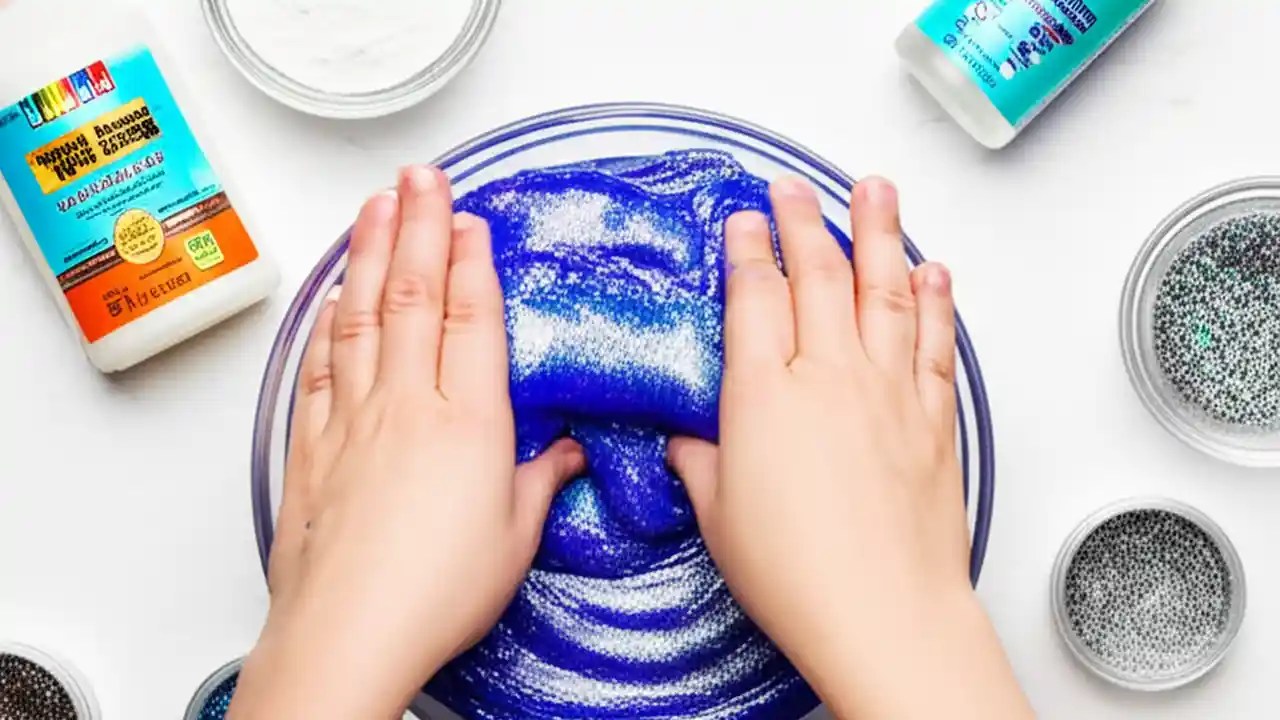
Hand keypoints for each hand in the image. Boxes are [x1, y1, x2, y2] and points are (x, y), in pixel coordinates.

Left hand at [230, 166, 584, 719]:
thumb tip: (570, 453)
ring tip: (376, 205)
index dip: (473, 261)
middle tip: (421, 177)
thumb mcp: (515, 539)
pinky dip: (329, 320)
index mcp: (468, 422)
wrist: (348, 632)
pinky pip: (320, 363)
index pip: (473, 319)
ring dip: (371, 253)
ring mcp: (353, 417)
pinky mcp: (311, 441)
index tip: (472, 218)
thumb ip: (542, 481)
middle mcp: (407, 404)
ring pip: (363, 315)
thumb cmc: (436, 594)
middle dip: (420, 227)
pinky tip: (335, 293)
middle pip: (415, 296)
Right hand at [668, 177, 1030, 718]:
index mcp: (765, 395)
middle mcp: (829, 377)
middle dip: (803, 220)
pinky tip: (934, 273)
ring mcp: (888, 391)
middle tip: (794, 187)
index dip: (748, 249)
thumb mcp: (719, 518)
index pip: (754, 296)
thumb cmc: (798, 575)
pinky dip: (937, 300)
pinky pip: (935, 341)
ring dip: (880, 232)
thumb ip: (700, 466)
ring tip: (875, 189)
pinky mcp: (932, 417)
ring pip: (886, 290)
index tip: (744, 219)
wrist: (885, 614)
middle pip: (818, 274)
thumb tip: (688, 445)